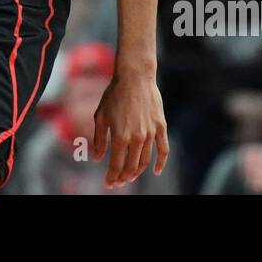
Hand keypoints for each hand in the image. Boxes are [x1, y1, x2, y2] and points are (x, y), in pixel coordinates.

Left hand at [91, 67, 169, 189]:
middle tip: (118, 182)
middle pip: (131, 167)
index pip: (116, 165)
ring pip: (145, 161)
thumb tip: (97, 158)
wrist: (135, 77)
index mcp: (119, 136)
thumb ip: (99, 139)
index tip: (108, 184)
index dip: (112, 177)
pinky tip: (155, 171)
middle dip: (123, 177)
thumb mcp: (100, 116)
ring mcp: (150, 133)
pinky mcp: (160, 127)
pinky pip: (163, 150)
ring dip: (138, 172)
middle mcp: (136, 138)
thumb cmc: (114, 94)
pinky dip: (161, 163)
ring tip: (130, 177)